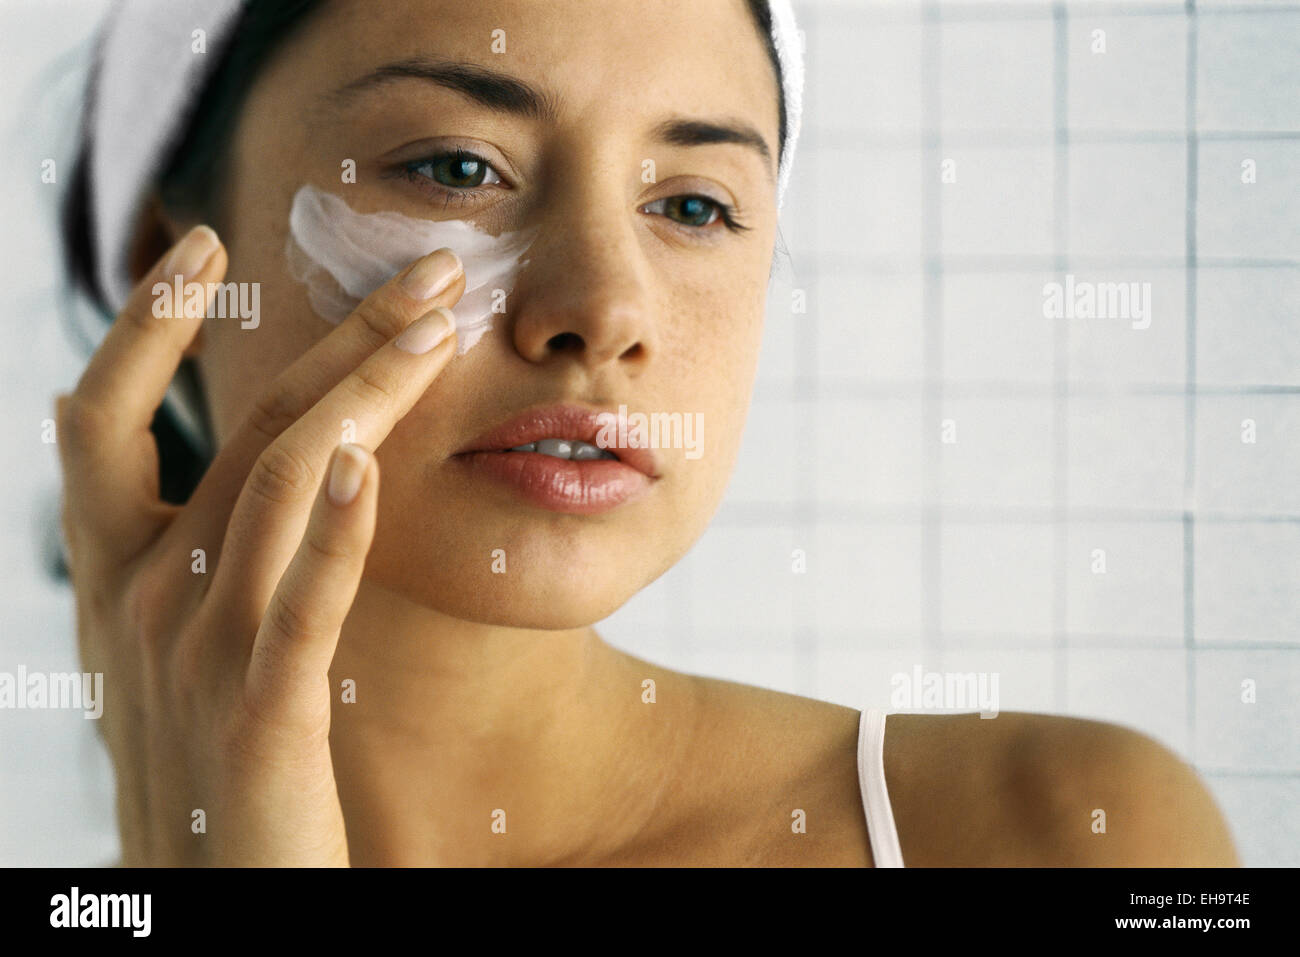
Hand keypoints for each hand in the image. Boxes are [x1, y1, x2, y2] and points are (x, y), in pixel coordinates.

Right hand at [55, 224, 464, 864]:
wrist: (203, 911)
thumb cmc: (204, 770)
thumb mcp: (174, 649)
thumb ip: (195, 557)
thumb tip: (221, 460)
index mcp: (114, 577)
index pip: (101, 417)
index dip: (144, 324)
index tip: (200, 239)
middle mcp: (141, 601)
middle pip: (238, 427)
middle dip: (334, 334)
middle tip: (424, 265)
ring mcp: (195, 657)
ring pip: (280, 487)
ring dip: (363, 393)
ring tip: (437, 324)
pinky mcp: (261, 721)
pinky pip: (298, 607)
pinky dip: (337, 534)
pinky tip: (377, 467)